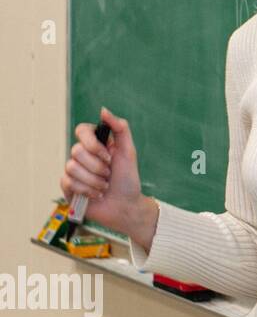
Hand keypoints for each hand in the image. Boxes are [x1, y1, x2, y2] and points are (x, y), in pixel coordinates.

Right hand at [61, 106, 142, 234]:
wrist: (125, 206)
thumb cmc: (128, 179)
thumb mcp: (128, 152)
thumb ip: (120, 128)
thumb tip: (103, 110)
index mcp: (96, 144)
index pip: (81, 130)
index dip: (92, 143)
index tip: (108, 155)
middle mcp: (83, 156)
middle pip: (76, 151)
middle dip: (98, 166)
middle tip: (110, 174)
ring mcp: (73, 171)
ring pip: (72, 167)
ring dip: (94, 180)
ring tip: (105, 186)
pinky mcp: (68, 187)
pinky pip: (68, 182)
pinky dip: (87, 190)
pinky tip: (96, 195)